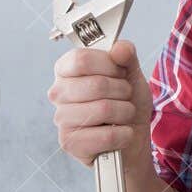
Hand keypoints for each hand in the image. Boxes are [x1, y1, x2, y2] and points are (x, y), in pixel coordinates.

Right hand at [48, 39, 153, 168]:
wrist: (133, 138)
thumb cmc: (126, 102)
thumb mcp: (131, 74)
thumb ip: (127, 56)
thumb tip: (120, 48)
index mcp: (67, 70)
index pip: (82, 59)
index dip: (110, 65)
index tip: (120, 72)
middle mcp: (58, 93)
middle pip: (96, 84)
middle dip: (123, 91)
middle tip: (124, 97)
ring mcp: (61, 119)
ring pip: (104, 109)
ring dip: (125, 113)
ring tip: (122, 115)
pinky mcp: (69, 143)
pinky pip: (107, 135)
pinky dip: (124, 135)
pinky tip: (120, 134)